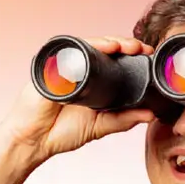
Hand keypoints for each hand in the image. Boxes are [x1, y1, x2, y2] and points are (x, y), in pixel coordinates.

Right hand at [0, 36, 156, 166]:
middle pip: (102, 48)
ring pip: (88, 44)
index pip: (112, 59)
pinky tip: (102, 48)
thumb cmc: (61, 132)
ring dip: (108, 42)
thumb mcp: (101, 125)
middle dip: (124, 44)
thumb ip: (124, 119)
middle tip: (142, 48)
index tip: (149, 55)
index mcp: (90, 78)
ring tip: (126, 46)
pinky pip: (68, 51)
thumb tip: (151, 114)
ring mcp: (62, 66)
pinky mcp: (49, 67)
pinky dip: (86, 47)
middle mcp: (77, 68)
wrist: (34, 142)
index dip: (131, 55)